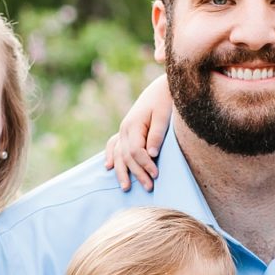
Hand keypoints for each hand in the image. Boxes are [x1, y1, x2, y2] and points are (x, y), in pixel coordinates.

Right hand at [103, 74, 170, 189]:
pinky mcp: (126, 130)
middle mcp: (125, 128)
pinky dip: (111, 156)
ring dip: (122, 171)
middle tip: (149, 188)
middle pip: (127, 157)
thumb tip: (152, 155)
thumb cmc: (165, 100)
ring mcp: (123, 129)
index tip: (157, 175)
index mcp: (134, 125)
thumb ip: (157, 135)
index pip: (135, 151)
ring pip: (119, 154)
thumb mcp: (164, 116)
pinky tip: (109, 167)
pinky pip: (114, 145)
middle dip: (137, 173)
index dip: (145, 165)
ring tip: (126, 187)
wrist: (162, 86)